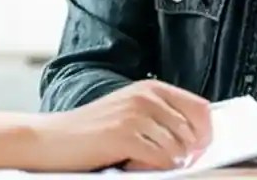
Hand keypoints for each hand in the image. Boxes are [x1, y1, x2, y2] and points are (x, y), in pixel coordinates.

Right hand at [27, 80, 211, 170]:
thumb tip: (198, 139)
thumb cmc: (91, 131)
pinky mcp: (124, 135)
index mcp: (152, 88)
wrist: (50, 138)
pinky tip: (134, 166)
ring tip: (141, 162)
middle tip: (161, 162)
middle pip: (192, 133)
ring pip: (177, 149)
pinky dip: (153, 169)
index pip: (200, 109)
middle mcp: (147, 96)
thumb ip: (162, 118)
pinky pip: (160, 160)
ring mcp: (136, 115)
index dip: (206, 133)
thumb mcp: (130, 112)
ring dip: (165, 163)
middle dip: (185, 154)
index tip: (199, 150)